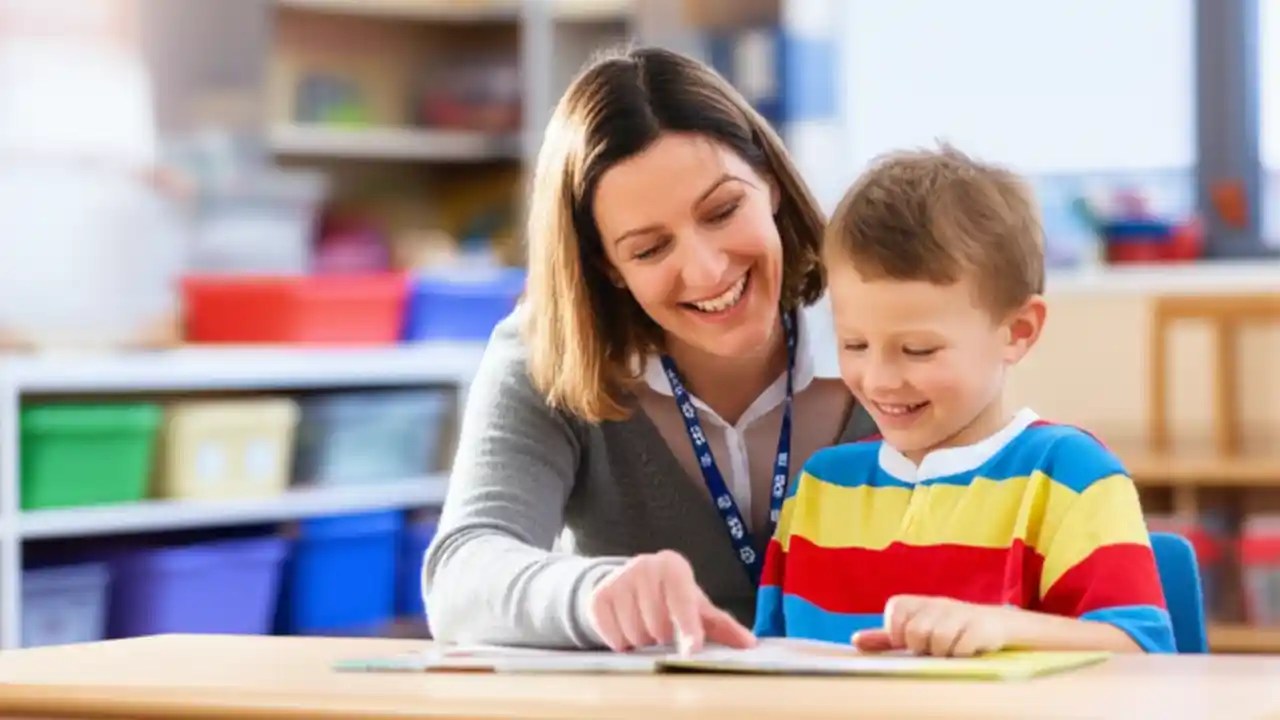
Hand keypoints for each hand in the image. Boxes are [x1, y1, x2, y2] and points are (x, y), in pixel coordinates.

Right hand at [587, 550, 756, 653]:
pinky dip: (620, 641)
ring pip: (635, 634)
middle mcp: (645, 565)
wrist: (631, 581)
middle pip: (658, 626)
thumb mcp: (697, 606)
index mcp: (675, 567)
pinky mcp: (598, 595)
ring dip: (642, 640)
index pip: (683, 604)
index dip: (689, 629)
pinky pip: (612, 636)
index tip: (691, 650)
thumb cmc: (672, 597)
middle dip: (662, 636)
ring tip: (645, 624)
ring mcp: (619, 578)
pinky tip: (626, 626)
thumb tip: (751, 644)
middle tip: (662, 625)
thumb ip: (723, 626)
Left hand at [851, 595, 1009, 656]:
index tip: (908, 641)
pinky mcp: (981, 626)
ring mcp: (960, 613)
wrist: (993, 625)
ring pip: (938, 639)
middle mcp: (937, 603)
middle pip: (916, 631)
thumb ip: (885, 639)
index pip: (896, 609)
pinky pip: (962, 647)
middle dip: (922, 647)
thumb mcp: (915, 631)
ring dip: (942, 653)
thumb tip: (855, 641)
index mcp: (918, 602)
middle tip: (932, 649)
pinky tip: (965, 651)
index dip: (897, 631)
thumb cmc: (945, 629)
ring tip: (948, 651)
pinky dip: (961, 655)